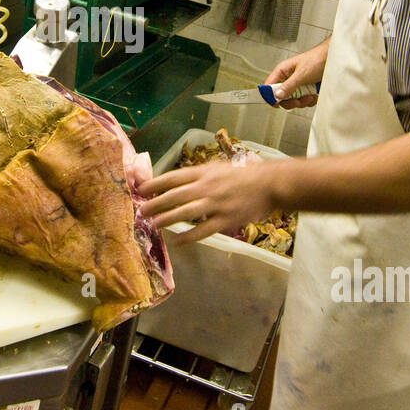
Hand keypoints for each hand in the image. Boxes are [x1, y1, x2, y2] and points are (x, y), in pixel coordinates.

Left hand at [139, 159, 279, 244]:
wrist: (269, 184)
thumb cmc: (242, 175)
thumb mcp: (217, 167)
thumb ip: (198, 175)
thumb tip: (175, 183)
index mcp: (204, 172)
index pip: (174, 177)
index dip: (155, 183)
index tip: (141, 189)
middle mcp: (207, 187)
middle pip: (175, 195)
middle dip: (156, 203)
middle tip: (142, 210)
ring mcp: (216, 204)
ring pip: (185, 212)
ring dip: (167, 219)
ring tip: (154, 224)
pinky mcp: (225, 220)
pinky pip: (203, 230)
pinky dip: (189, 236)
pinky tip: (178, 241)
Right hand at [265, 50, 321, 108]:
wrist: (332, 59)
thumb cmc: (317, 59)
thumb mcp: (302, 74)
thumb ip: (289, 86)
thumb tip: (277, 95)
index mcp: (282, 72)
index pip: (268, 86)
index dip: (270, 96)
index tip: (277, 103)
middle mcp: (287, 79)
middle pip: (280, 97)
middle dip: (290, 101)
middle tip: (297, 100)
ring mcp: (297, 85)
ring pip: (293, 101)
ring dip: (302, 101)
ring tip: (310, 95)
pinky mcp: (305, 90)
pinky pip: (303, 101)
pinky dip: (310, 100)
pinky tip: (315, 94)